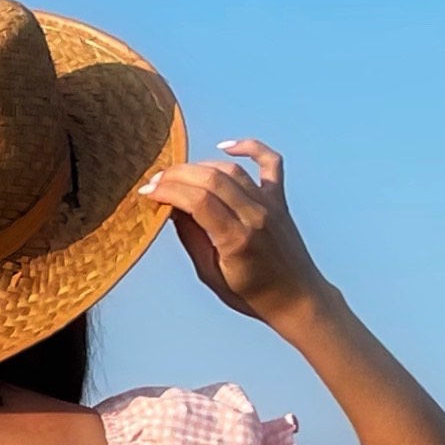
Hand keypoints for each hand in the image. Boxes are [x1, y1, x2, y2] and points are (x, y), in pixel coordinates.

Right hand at [143, 140, 331, 325]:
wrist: (297, 297)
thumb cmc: (251, 294)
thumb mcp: (210, 274)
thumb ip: (191, 239)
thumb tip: (171, 209)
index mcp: (236, 240)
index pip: (197, 201)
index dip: (168, 191)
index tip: (148, 193)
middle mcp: (255, 216)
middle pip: (211, 179)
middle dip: (177, 175)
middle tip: (156, 181)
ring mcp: (270, 204)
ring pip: (231, 170)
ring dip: (200, 165)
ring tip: (178, 174)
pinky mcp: (280, 199)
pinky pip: (270, 162)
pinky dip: (250, 147)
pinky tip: (226, 147)